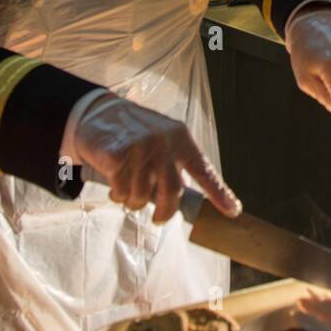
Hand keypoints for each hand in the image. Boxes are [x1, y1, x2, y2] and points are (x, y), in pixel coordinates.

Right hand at [74, 93, 240, 221]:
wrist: (97, 112)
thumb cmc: (133, 132)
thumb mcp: (162, 139)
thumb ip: (174, 163)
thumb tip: (182, 198)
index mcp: (181, 138)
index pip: (204, 170)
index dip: (219, 193)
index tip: (233, 210)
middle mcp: (163, 142)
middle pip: (172, 192)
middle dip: (165, 212)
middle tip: (159, 218)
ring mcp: (140, 147)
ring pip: (141, 196)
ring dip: (133, 201)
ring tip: (126, 190)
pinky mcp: (117, 154)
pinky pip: (120, 191)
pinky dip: (117, 194)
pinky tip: (114, 183)